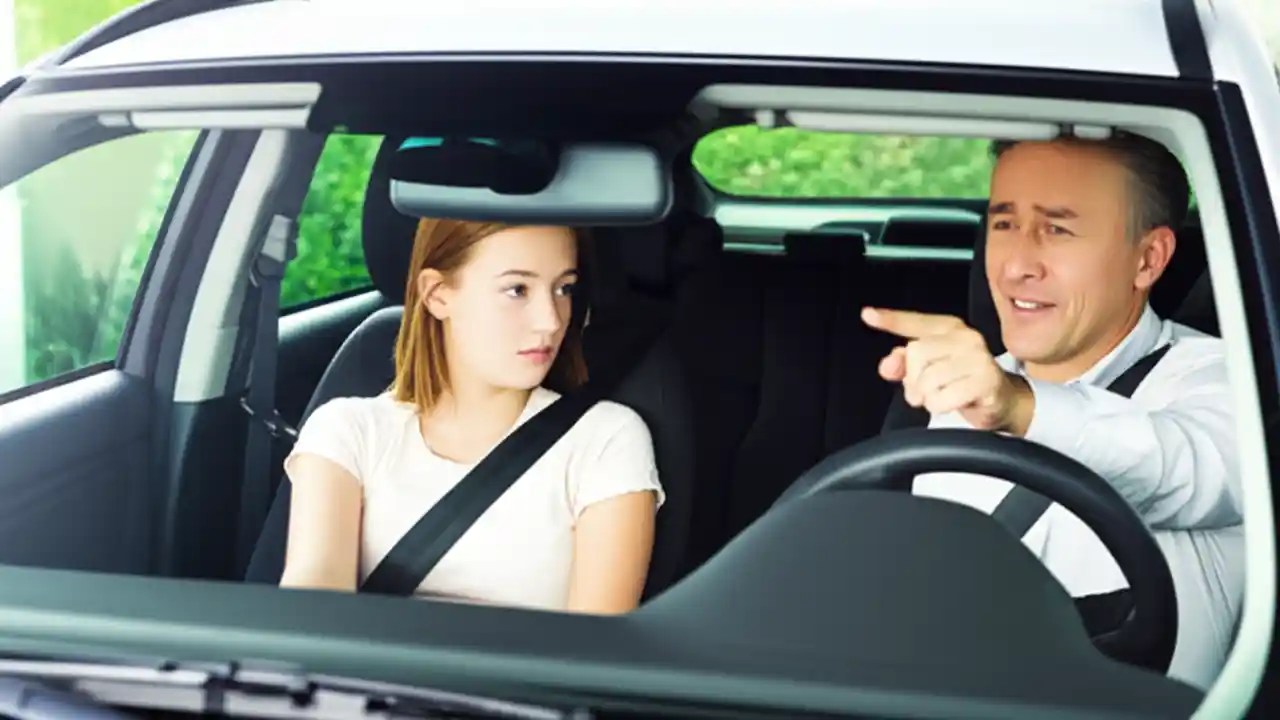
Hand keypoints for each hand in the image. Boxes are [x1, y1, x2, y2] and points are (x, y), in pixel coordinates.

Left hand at [862, 307, 1034, 435]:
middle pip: (916, 354)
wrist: (1002, 400)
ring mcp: (978, 358)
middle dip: (913, 379)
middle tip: (923, 391)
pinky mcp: (985, 381)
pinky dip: (940, 406)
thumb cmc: (962, 381)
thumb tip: (887, 366)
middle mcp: (965, 337)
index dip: (891, 320)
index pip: (915, 322)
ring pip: (928, 379)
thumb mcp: (930, 369)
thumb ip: (903, 364)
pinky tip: (953, 402)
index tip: (867, 315)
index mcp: (949, 328)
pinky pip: (942, 398)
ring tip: (942, 396)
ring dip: (928, 397)